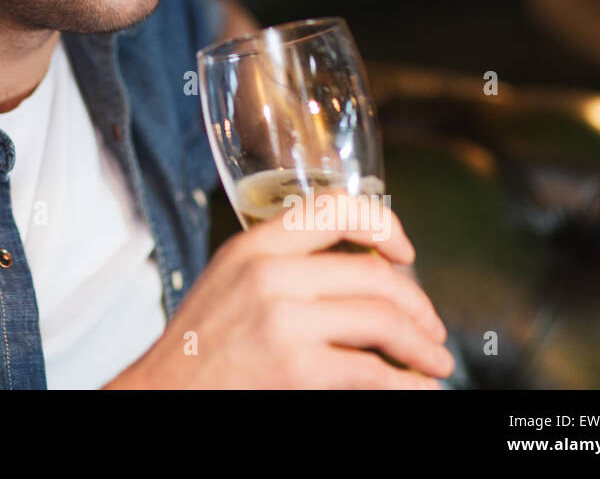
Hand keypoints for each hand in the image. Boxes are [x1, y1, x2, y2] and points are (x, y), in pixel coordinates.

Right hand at [102, 202, 453, 387]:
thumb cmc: (199, 343)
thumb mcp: (230, 278)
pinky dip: (408, 382)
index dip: (386, 225)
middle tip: (430, 326)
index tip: (406, 253)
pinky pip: (373, 371)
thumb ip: (279, 260)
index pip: (336, 208)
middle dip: (418, 303)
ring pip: (383, 319)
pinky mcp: (294, 367)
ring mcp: (282, 320)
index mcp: (254, 244)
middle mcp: (269, 273)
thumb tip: (358, 266)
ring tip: (435, 360)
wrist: (163, 392)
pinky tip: (417, 386)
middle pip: (373, 273)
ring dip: (422, 344)